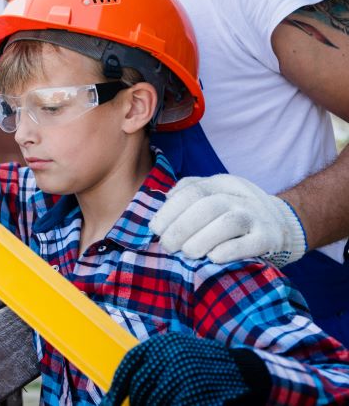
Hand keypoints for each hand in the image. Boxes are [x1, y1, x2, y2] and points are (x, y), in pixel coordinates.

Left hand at [100, 333, 269, 405]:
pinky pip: (174, 404)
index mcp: (161, 344)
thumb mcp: (176, 352)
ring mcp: (184, 372)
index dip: (118, 386)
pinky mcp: (196, 390)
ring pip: (155, 399)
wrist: (242, 369)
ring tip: (156, 404)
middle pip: (140, 386)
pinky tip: (173, 405)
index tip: (111, 401)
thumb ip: (152, 364)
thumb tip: (124, 388)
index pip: (129, 364)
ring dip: (152, 405)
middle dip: (137, 402)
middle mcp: (170, 355)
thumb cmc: (202, 363)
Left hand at [150, 174, 305, 266]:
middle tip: (168, 245)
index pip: (192, 190)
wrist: (286, 223)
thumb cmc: (237, 212)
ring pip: (228, 222)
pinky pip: (250, 243)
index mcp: (223, 183)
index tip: (155, 228)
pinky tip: (212, 258)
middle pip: (207, 205)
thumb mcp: (216, 194)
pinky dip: (229, 251)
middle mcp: (241, 196)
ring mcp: (257, 216)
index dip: (170, 210)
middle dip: (181, 227)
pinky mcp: (270, 239)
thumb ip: (189, 193)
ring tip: (187, 253)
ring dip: (202, 239)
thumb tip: (165, 200)